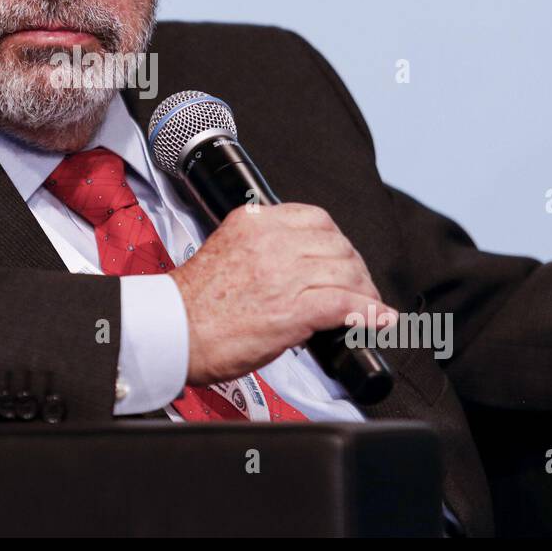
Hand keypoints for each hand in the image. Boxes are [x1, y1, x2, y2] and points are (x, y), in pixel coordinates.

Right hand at [170, 202, 397, 385]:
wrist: (172, 332)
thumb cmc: (193, 303)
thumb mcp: (226, 250)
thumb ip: (262, 247)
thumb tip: (299, 266)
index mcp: (253, 221)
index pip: (315, 218)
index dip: (338, 241)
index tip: (342, 258)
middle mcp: (270, 241)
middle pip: (337, 244)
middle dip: (355, 268)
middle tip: (360, 288)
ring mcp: (283, 274)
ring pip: (346, 272)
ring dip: (365, 291)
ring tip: (370, 306)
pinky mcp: (292, 309)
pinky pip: (345, 304)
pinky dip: (369, 312)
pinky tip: (379, 319)